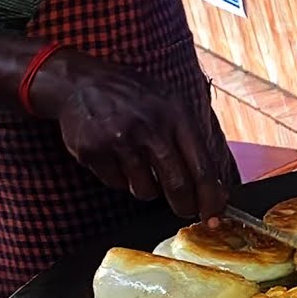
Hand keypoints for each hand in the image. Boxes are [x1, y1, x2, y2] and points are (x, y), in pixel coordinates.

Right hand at [27, 49, 228, 219]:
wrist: (82, 82)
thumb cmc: (136, 97)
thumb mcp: (172, 105)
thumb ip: (193, 142)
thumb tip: (214, 189)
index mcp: (177, 115)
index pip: (202, 168)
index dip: (210, 198)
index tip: (213, 214)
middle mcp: (150, 128)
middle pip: (178, 185)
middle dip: (184, 205)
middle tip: (185, 210)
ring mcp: (119, 139)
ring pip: (145, 190)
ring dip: (147, 187)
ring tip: (141, 165)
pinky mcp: (93, 151)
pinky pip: (117, 184)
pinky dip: (120, 179)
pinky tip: (116, 157)